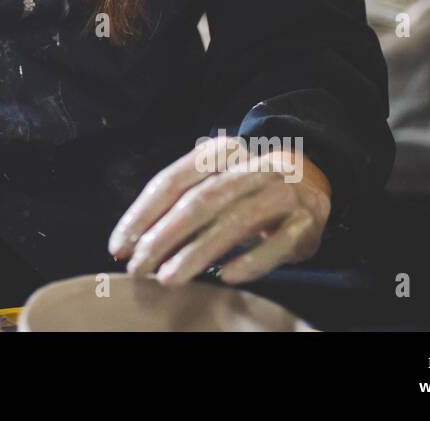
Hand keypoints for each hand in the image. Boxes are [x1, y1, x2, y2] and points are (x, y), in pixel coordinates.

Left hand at [108, 134, 331, 286]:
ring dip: (197, 253)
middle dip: (163, 236)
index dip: (142, 214)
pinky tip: (226, 277)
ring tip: (168, 278)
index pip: (172, 180)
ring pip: (234, 222)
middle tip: (138, 267)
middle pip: (199, 201)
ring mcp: (282, 192)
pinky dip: (250, 261)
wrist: (310, 184)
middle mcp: (252, 166)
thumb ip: (178, 205)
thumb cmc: (245, 191)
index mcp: (221, 152)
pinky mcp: (305, 221)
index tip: (119, 246)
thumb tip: (132, 243)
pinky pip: (277, 244)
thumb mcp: (212, 184)